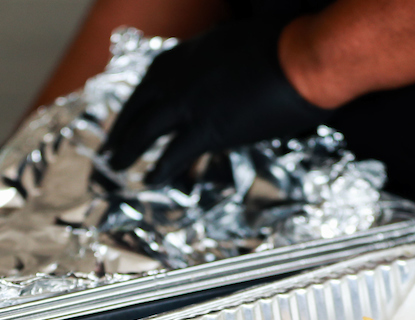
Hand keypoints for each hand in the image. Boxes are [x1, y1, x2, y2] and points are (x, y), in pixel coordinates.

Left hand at [102, 20, 330, 184]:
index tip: (127, 114)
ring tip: (115, 166)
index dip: (136, 101)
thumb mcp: (240, 42)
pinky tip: (149, 181)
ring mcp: (191, 103)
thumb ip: (221, 61)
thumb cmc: (287, 44)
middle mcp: (181, 75)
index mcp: (190, 52)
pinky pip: (174, 155)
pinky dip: (160, 170)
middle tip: (109, 147)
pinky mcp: (209, 129)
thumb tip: (221, 72)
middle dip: (121, 129)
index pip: (151, 78)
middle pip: (139, 106)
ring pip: (146, 131)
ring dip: (128, 150)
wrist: (305, 57)